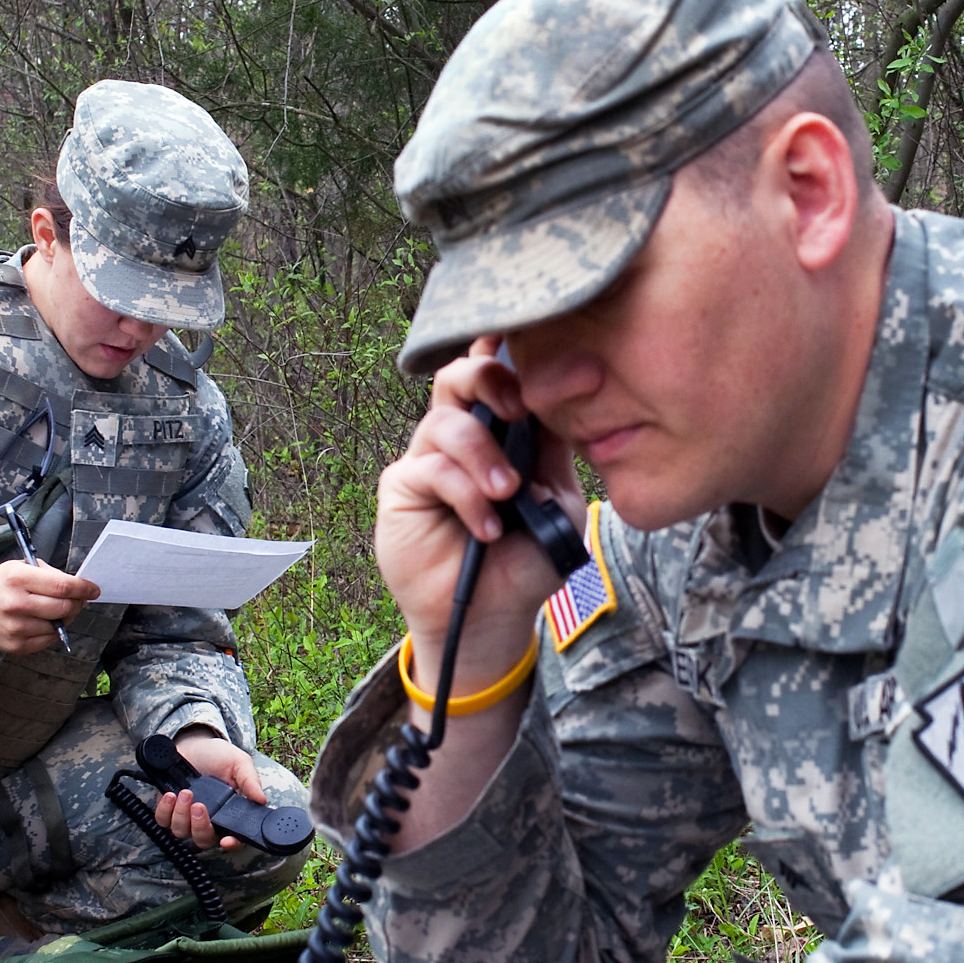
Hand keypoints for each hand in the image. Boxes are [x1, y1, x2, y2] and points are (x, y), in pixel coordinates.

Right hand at [0, 561, 97, 655]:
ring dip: (66, 617)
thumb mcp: (19, 567)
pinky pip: (48, 639)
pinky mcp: (16, 645)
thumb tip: (77, 587)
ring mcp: (16, 627)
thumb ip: (48, 575)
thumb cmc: (0, 584)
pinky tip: (45, 621)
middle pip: (64, 607)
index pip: (62, 586)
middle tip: (78, 599)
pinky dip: (53, 631)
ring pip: (58, 625)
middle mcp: (16, 604)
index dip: (83, 589)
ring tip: (57, 609)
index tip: (93, 590)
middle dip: (77, 603)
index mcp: (18, 578)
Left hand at [154, 728, 265, 850]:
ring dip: (182, 815)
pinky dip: (165, 810)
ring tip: (186, 792)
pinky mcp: (168, 811)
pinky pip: (163, 821)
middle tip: (200, 806)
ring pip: (181, 832)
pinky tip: (172, 794)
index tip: (226, 840)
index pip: (234, 839)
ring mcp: (187, 818)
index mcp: (231, 814)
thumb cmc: (219, 756)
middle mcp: (209, 821)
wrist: (195, 744)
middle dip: (200, 827)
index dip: (231, 845)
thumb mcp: (240, 764)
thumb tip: (261, 799)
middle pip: (204, 840)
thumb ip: (250, 782)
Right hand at [378, 336, 586, 695]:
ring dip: (481, 453)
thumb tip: (556, 395)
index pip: (501, 377)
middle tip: (516, 407)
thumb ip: (554, 449)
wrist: (495, 615)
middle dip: (486, 378)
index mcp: (504, 431)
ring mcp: (429, 458)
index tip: (528, 347)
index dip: (509, 355)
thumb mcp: (560, 501)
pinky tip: (487, 528)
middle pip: (459, 376)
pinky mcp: (402, 486)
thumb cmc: (528, 559)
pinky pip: (431, 469)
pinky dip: (465, 494)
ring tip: (506, 494)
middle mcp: (463, 436)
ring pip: (445, 421)